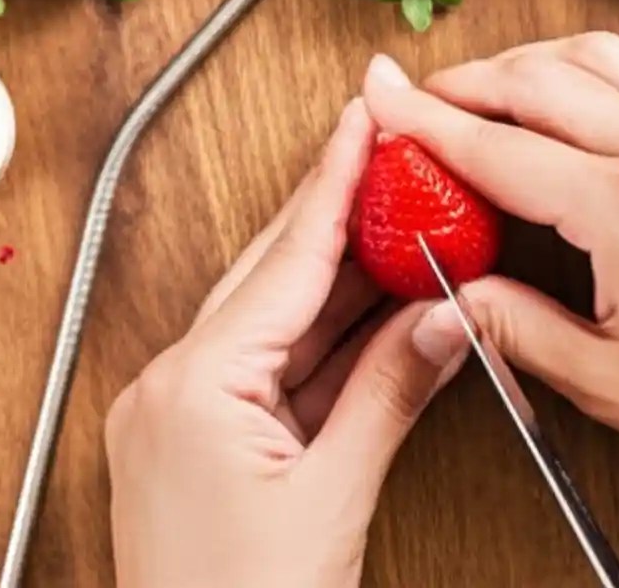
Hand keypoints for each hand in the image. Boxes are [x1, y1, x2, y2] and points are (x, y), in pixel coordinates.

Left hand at [104, 101, 469, 587]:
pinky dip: (327, 342)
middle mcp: (174, 386)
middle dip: (336, 215)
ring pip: (275, 322)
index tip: (363, 121)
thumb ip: (390, 393)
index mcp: (193, 386)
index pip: (284, 262)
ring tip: (399, 225)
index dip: (334, 184)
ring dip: (339, 280)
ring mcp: (183, 413)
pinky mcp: (202, 441)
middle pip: (273, 276)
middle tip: (388, 156)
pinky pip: (273, 370)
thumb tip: (444, 319)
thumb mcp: (333, 496)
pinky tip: (376, 312)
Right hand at [364, 34, 618, 499]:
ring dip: (536, 61)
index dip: (428, 126)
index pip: (500, 150)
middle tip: (420, 97)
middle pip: (543, 82)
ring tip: (492, 87)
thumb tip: (457, 298)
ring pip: (605, 56)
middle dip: (469, 82)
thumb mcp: (607, 383)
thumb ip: (518, 327)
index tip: (385, 105)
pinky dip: (612, 62)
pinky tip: (592, 87)